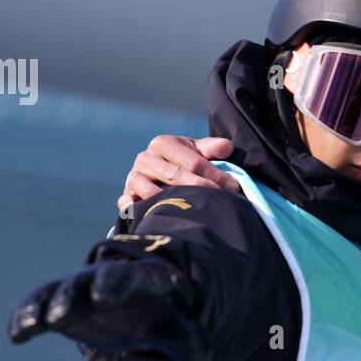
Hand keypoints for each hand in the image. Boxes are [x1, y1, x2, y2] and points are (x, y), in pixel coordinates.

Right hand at [8, 260, 197, 360]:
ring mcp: (82, 292)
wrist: (143, 304)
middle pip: (89, 282)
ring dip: (45, 305)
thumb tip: (198, 356)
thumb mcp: (181, 327)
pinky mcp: (61, 307)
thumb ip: (187, 340)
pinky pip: (40, 306)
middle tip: (63, 313)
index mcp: (142, 281)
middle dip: (75, 295)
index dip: (117, 286)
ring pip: (60, 291)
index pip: (131, 279)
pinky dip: (28, 316)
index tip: (105, 296)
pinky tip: (17, 334)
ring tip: (35, 323)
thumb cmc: (165, 314)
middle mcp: (107, 282)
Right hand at [117, 135, 240, 215]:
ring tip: (195, 212)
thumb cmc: (181, 161)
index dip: (215, 175)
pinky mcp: (127, 195)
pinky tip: (153, 216)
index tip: (234, 187)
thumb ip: (211, 148)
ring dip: (174, 203)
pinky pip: (130, 204)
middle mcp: (146, 158)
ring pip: (154, 192)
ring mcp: (133, 177)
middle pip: (176, 176)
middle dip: (202, 189)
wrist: (154, 173)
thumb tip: (227, 147)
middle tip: (222, 200)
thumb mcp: (196, 151)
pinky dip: (137, 210)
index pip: (193, 162)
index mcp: (163, 144)